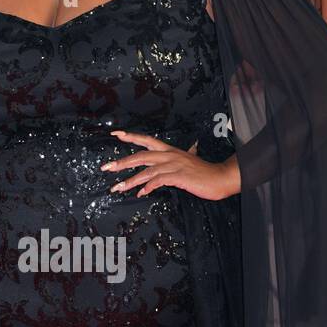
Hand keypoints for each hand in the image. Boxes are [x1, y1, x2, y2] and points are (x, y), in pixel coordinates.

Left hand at [100, 129, 233, 200]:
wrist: (220, 177)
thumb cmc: (205, 171)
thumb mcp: (192, 159)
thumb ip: (188, 153)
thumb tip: (193, 145)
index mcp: (170, 150)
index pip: (147, 140)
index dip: (131, 136)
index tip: (116, 134)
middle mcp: (169, 155)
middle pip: (140, 156)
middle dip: (122, 162)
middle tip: (107, 167)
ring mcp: (173, 165)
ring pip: (146, 171)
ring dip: (130, 180)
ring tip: (118, 188)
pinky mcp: (178, 176)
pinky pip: (158, 181)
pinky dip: (147, 187)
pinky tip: (140, 193)